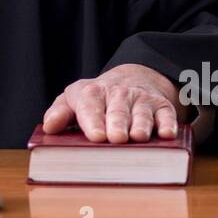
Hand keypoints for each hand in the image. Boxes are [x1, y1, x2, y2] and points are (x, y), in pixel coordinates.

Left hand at [43, 64, 187, 142]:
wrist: (132, 79)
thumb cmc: (97, 99)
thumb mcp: (74, 100)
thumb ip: (60, 113)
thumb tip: (48, 128)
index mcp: (92, 92)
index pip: (90, 104)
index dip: (92, 120)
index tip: (94, 136)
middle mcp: (118, 94)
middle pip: (117, 109)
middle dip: (117, 123)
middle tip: (116, 139)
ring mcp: (141, 99)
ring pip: (142, 112)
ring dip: (141, 124)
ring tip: (138, 138)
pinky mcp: (161, 106)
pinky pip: (166, 114)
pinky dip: (168, 123)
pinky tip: (167, 134)